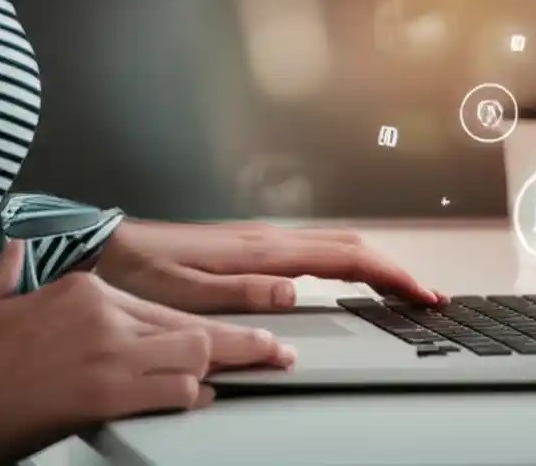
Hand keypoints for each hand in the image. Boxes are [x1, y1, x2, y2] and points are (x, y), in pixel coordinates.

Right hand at [0, 241, 294, 464]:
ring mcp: (109, 351)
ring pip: (192, 354)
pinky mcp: (107, 392)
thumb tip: (12, 249)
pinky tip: (209, 397)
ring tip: (258, 371)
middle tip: (276, 351)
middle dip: (240, 340)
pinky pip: (173, 389)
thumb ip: (7, 271)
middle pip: (192, 325)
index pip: (163, 304)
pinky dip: (195, 395)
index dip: (200, 323)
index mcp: (86, 289)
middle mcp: (106, 312)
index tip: (223, 334)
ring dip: (221, 369)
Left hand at [95, 220, 445, 313]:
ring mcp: (261, 240)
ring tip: (399, 288)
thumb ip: (242, 294)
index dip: (391, 275)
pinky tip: (347, 278)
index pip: (345, 259)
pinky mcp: (251, 247)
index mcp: (262, 251)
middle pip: (351, 247)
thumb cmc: (140, 274)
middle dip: (395, 269)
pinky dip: (345, 264)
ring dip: (373, 265)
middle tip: (427, 295)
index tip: (421, 293)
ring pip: (335, 246)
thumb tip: (294, 292)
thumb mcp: (186, 294)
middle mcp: (268, 239)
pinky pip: (314, 251)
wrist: (107, 249)